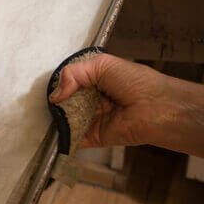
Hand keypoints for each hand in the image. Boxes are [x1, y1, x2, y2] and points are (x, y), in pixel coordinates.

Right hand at [48, 54, 176, 149]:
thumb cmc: (138, 82)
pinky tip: (53, 132)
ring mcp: (93, 119)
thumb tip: (55, 94)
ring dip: (57, 119)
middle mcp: (94, 99)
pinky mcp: (94, 137)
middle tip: (47, 102)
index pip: (70, 81)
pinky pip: (73, 139)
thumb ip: (73, 73)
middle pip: (66, 101)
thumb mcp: (102, 65)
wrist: (156, 108)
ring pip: (67, 120)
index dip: (59, 84)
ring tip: (48, 115)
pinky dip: (63, 138)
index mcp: (97, 80)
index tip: (48, 86)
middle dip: (56, 102)